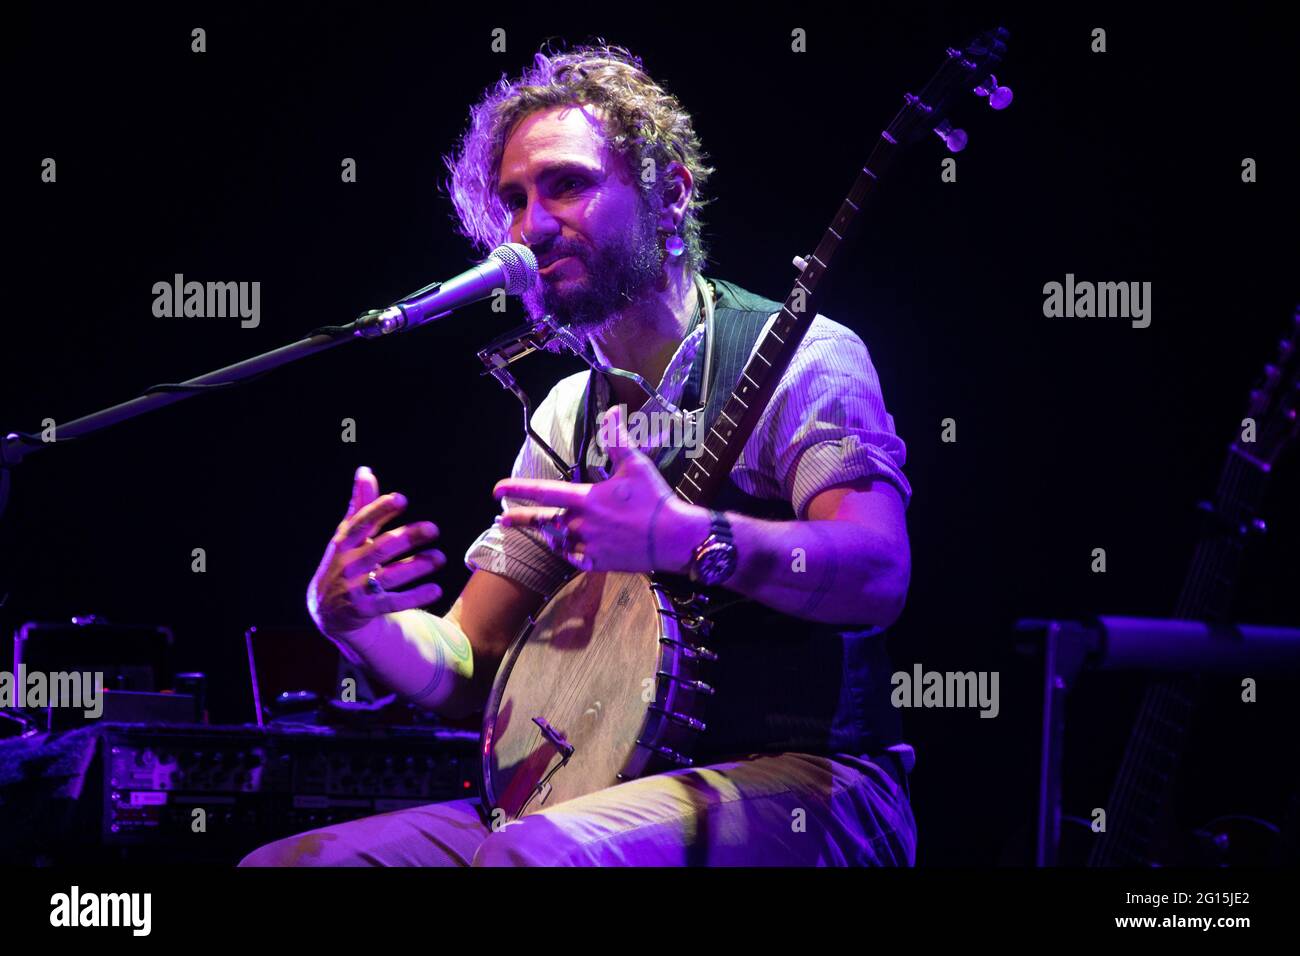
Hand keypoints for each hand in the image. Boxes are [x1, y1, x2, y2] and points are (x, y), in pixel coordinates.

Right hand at [307, 466, 445, 638]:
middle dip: (407, 537)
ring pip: (390, 576)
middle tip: (434, 528)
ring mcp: (356, 588)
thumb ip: (361, 505)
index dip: (380, 510)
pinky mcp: (366, 610)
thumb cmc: (344, 562)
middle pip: (381, 548)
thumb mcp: (347, 535)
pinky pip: (392, 603)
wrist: (326, 611)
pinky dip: (414, 596)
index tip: (401, 499)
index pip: (362, 522)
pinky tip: (436, 589)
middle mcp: (349, 564)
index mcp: (344, 542)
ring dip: (416, 566)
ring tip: (440, 558)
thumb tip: (365, 471)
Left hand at [494, 405, 708, 572]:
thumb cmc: (655, 500)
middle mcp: (582, 524)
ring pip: (558, 540)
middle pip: (543, 521)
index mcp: (587, 499)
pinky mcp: (599, 563)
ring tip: (538, 529)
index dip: (517, 489)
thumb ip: (617, 439)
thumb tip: (611, 413)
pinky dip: (567, 552)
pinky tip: (564, 547)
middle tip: (503, 520)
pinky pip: (574, 558)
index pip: (543, 492)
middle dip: (521, 520)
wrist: (674, 538)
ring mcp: (589, 546)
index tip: (497, 490)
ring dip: (546, 533)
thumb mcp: (635, 465)